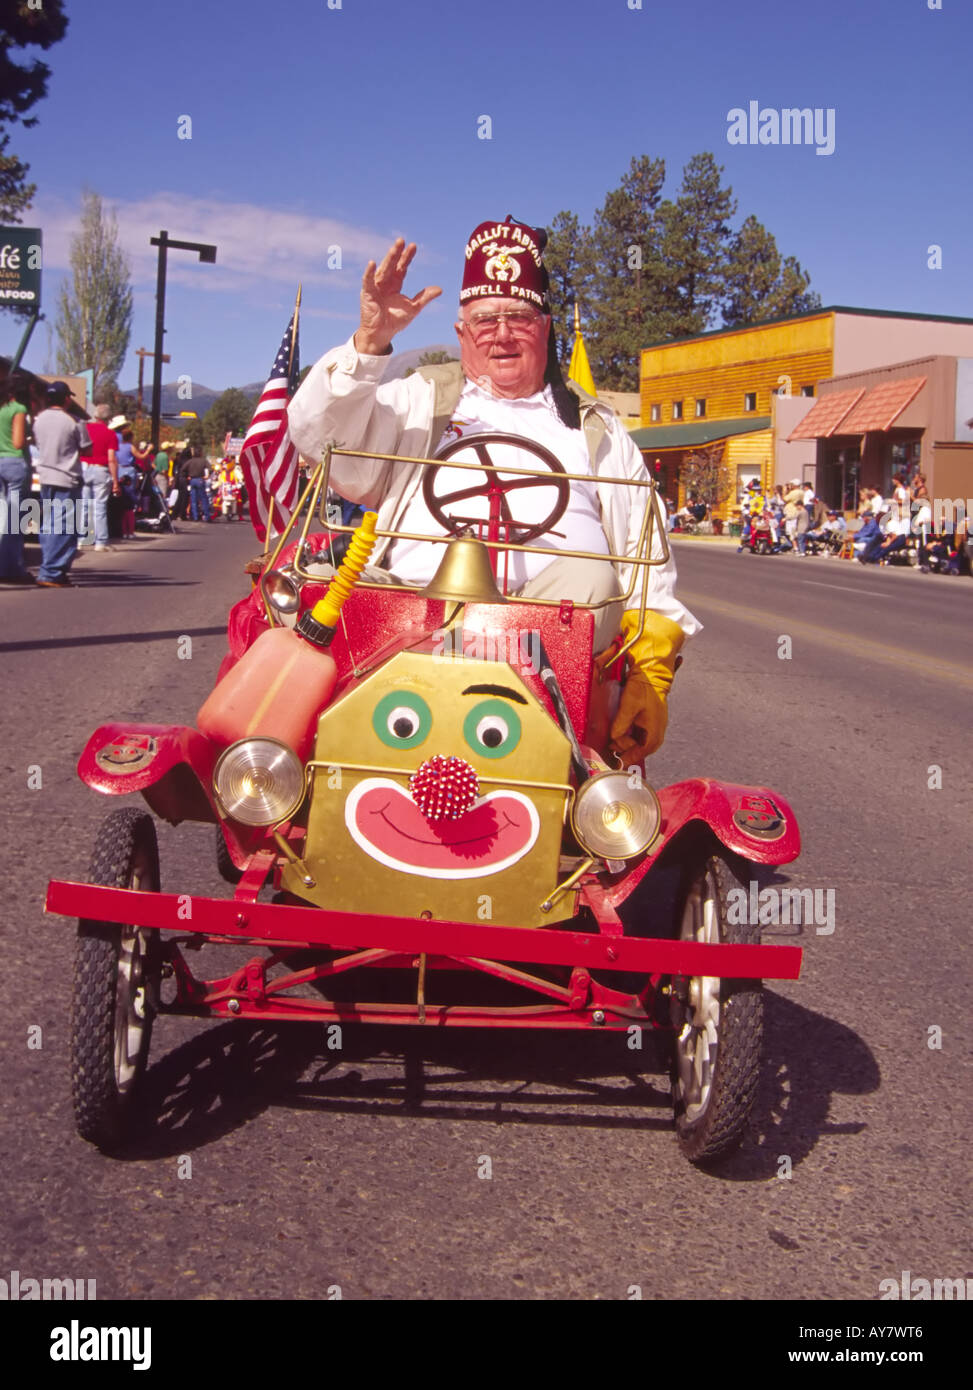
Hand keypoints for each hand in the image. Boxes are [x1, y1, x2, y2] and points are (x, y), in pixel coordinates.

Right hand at [355, 238, 440, 354]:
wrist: (382, 334)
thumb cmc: (395, 320)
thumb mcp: (413, 308)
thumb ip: (424, 297)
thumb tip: (439, 289)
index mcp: (396, 283)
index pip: (402, 267)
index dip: (407, 257)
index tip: (413, 246)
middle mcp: (386, 282)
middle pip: (392, 264)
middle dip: (397, 253)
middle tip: (402, 240)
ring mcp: (376, 286)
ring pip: (382, 269)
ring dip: (388, 258)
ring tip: (394, 248)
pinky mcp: (367, 294)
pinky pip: (367, 281)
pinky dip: (369, 273)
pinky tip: (372, 263)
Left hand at [600, 611, 685, 765]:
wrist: (652, 672)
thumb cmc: (643, 687)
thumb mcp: (629, 705)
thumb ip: (621, 723)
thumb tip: (614, 737)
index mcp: (654, 729)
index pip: (643, 751)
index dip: (631, 757)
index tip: (619, 762)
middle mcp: (657, 729)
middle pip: (642, 749)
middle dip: (628, 750)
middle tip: (614, 746)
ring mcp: (655, 724)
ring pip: (641, 742)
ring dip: (629, 743)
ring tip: (616, 739)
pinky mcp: (651, 719)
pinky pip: (641, 734)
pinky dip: (631, 736)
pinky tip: (622, 731)